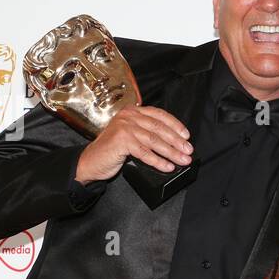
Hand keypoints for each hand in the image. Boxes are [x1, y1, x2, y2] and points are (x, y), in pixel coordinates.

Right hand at [76, 106, 192, 183]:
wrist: (91, 162)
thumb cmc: (112, 150)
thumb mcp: (131, 136)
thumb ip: (147, 133)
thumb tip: (174, 142)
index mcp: (132, 111)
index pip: (159, 115)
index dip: (175, 125)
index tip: (187, 136)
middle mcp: (128, 116)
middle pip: (159, 128)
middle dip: (176, 141)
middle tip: (188, 151)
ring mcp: (124, 127)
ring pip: (154, 140)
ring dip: (171, 152)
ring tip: (182, 160)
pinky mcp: (121, 140)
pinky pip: (144, 152)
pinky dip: (158, 161)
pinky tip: (167, 166)